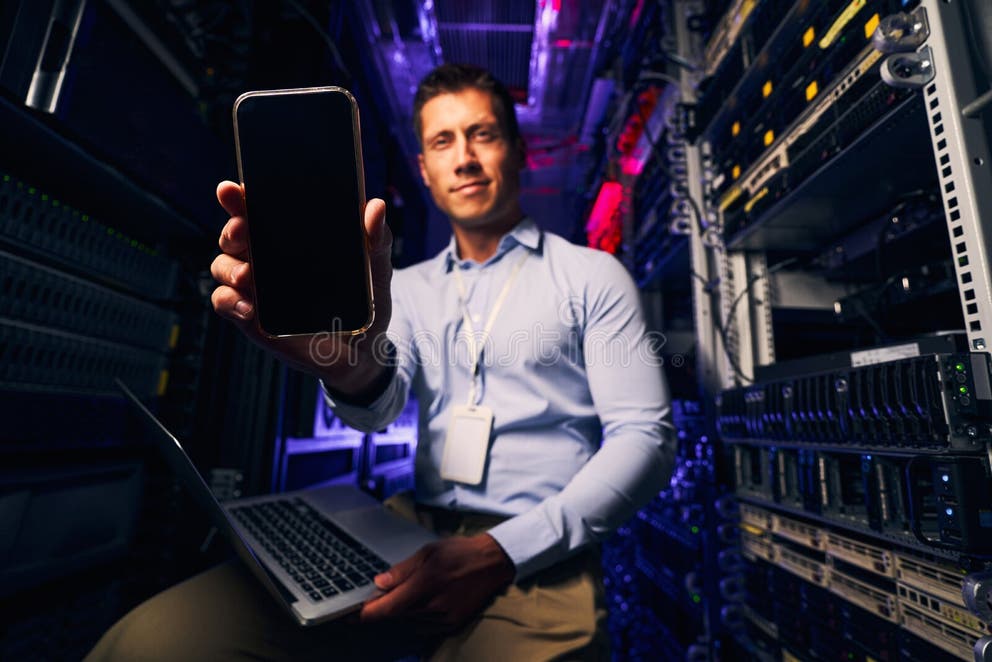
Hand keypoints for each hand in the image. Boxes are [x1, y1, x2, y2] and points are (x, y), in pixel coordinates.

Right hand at [209, 180, 393, 400]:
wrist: (364, 349)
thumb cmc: (365, 301)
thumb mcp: (375, 269)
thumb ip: (375, 239)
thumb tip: (376, 206)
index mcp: (291, 238)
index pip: (260, 210)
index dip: (242, 197)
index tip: (237, 189)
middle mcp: (267, 258)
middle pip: (235, 234)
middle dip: (232, 228)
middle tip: (242, 230)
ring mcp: (256, 287)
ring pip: (223, 266)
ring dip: (229, 267)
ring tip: (247, 276)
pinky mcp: (252, 318)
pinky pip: (225, 303)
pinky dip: (228, 301)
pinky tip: (246, 307)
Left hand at [359, 534, 514, 633]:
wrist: (492, 563)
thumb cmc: (459, 552)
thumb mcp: (427, 552)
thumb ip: (401, 570)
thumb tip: (378, 583)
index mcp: (424, 584)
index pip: (386, 609)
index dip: (364, 615)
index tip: (347, 616)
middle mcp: (433, 606)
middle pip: (395, 617)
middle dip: (382, 609)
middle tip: (373, 598)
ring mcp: (443, 619)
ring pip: (408, 622)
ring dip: (399, 613)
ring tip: (403, 594)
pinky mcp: (451, 624)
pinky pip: (423, 626)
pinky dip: (414, 617)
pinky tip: (417, 602)